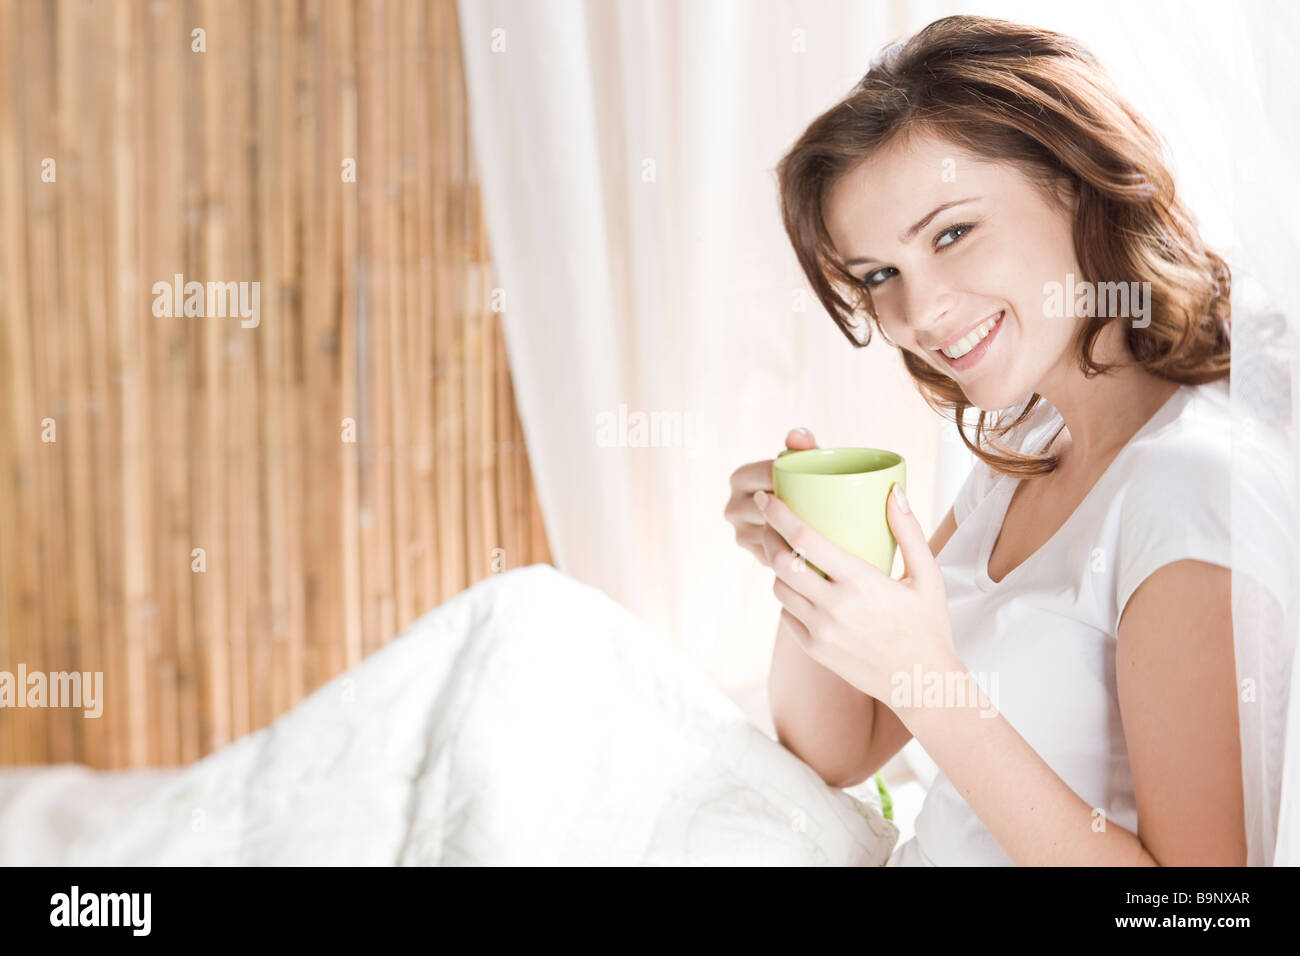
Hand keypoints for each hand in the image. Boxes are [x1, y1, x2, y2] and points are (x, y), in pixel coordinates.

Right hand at [725, 428, 817, 567]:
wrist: (807, 521)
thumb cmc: (806, 485)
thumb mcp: (807, 463)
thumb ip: (804, 445)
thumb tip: (795, 436)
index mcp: (739, 478)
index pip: (767, 474)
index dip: (795, 477)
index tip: (820, 480)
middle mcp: (733, 508)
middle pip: (767, 506)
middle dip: (795, 505)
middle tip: (825, 504)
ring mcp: (741, 535)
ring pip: (771, 532)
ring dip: (793, 530)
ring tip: (820, 524)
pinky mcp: (755, 556)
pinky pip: (776, 552)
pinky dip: (794, 548)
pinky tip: (812, 543)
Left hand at [755, 482, 958, 710]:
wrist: (922, 683)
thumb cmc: (928, 626)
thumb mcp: (927, 576)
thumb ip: (909, 532)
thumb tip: (895, 491)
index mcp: (860, 582)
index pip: (805, 539)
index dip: (778, 515)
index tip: (766, 497)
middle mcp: (834, 607)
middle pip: (781, 562)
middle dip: (769, 537)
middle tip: (771, 523)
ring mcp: (821, 631)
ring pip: (779, 588)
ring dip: (778, 568)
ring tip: (788, 555)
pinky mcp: (814, 650)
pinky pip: (787, 615)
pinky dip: (789, 597)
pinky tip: (801, 588)